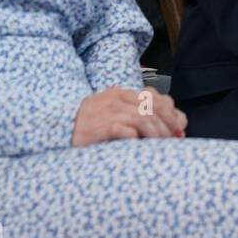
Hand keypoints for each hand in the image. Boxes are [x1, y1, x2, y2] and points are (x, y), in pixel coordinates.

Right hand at [72, 86, 187, 146]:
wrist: (59, 125)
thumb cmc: (88, 121)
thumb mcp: (111, 109)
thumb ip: (132, 111)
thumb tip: (160, 123)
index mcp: (120, 93)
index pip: (154, 98)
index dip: (169, 112)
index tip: (178, 126)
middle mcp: (116, 100)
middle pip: (152, 108)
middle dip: (167, 124)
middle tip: (173, 137)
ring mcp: (108, 112)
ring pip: (142, 118)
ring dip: (156, 132)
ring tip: (161, 144)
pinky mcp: (101, 127)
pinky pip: (125, 130)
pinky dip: (137, 137)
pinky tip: (141, 144)